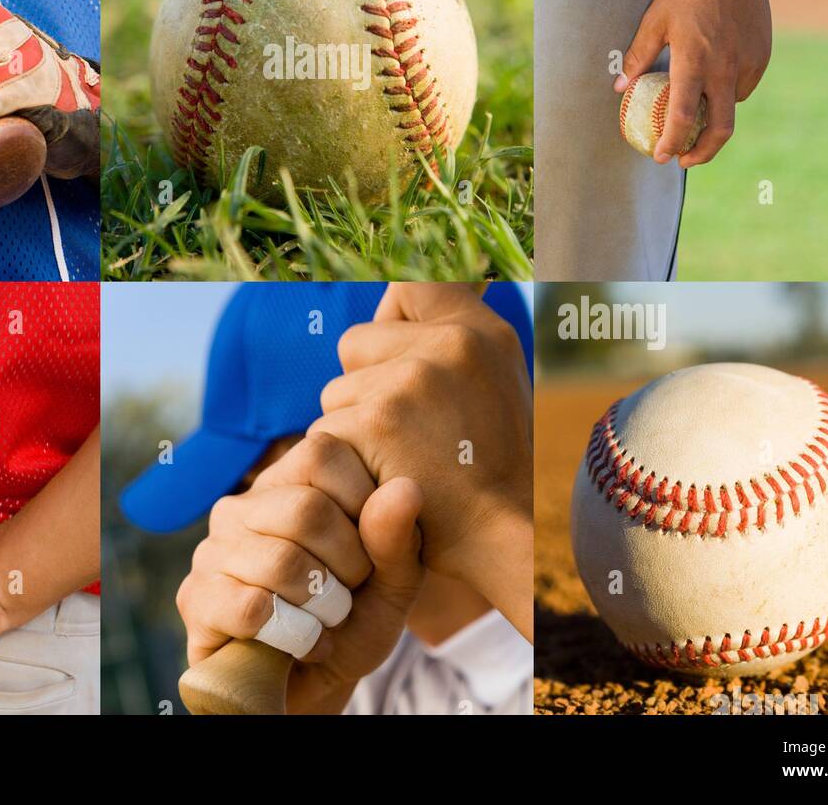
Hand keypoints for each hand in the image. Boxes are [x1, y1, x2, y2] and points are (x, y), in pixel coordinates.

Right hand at [176, 433, 424, 713]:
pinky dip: (295, 635)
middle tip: (350, 593)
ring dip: (323, 607)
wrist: (315, 685)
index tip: (371, 546)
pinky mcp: (196, 597)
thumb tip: (406, 487)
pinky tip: (303, 643)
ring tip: (328, 621)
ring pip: (282, 561)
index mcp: (286, 482)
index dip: (361, 501)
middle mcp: (242, 505)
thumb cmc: (353, 618)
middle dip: (348, 565)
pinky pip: (253, 607)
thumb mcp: (392, 580)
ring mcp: (212, 549)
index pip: (322, 451)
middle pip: (306, 509)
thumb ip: (398, 536)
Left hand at [312, 284, 531, 597]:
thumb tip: (393, 290)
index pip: (410, 285)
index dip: (393, 319)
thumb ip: (447, 332)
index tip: (400, 355)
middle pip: (355, 342)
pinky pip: (325, 432)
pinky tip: (379, 487)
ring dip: (352, 428)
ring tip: (399, 463)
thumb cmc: (490, 465)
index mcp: (482, 331)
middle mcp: (451, 344)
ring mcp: (412, 381)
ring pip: (335, 392)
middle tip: (408, 435)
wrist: (502, 542)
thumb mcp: (494, 380)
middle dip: (364, 386)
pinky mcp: (376, 423)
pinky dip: (342, 466)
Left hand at [612, 0, 772, 165]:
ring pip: (732, 107)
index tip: (661, 157)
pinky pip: (744, 86)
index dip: (672, 143)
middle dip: (702, 153)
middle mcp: (725, 68)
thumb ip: (638, 56)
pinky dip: (727, 93)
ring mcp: (748, 64)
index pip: (682, 116)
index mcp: (694, 61)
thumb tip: (619, 87)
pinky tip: (713, 83)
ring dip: (713, 119)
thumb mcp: (654, 19)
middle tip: (684, 160)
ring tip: (693, 118)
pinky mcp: (762, 56)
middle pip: (720, 130)